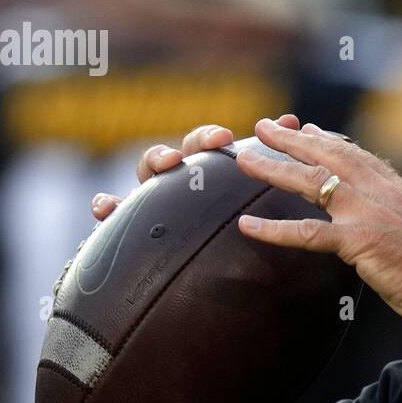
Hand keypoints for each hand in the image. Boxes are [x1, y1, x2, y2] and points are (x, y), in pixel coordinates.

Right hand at [88, 116, 301, 220]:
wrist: (205, 283)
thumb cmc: (230, 233)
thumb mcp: (249, 193)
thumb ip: (266, 160)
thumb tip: (295, 119)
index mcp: (205, 176)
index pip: (203, 147)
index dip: (211, 138)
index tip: (226, 137)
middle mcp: (177, 186)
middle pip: (175, 154)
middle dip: (187, 145)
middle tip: (203, 148)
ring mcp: (153, 205)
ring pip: (145, 176)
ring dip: (153, 162)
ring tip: (168, 164)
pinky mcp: (130, 230)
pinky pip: (112, 216)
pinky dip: (106, 206)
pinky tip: (106, 207)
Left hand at [234, 117, 401, 332]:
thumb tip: (392, 225)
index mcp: (397, 188)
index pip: (356, 155)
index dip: (327, 140)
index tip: (306, 129)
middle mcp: (380, 191)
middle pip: (328, 155)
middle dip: (292, 139)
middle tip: (263, 128)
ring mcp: (367, 213)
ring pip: (312, 181)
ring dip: (273, 168)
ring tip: (244, 159)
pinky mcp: (359, 241)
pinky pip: (307, 233)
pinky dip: (273, 229)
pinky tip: (247, 226)